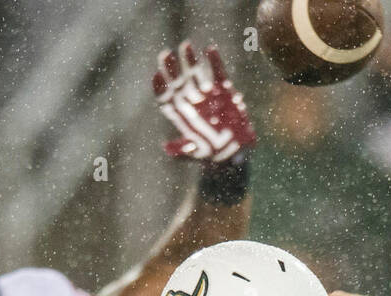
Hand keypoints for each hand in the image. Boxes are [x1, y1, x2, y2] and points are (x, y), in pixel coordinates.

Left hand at [153, 41, 255, 162]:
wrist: (233, 152)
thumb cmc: (211, 155)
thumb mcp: (195, 154)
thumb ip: (182, 150)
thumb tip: (167, 148)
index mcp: (181, 115)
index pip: (166, 98)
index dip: (160, 87)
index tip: (157, 76)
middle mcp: (191, 102)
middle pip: (177, 81)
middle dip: (171, 68)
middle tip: (164, 54)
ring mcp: (206, 94)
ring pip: (195, 73)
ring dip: (190, 60)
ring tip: (185, 45)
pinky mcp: (224, 91)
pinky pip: (218, 73)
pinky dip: (215, 62)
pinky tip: (210, 49)